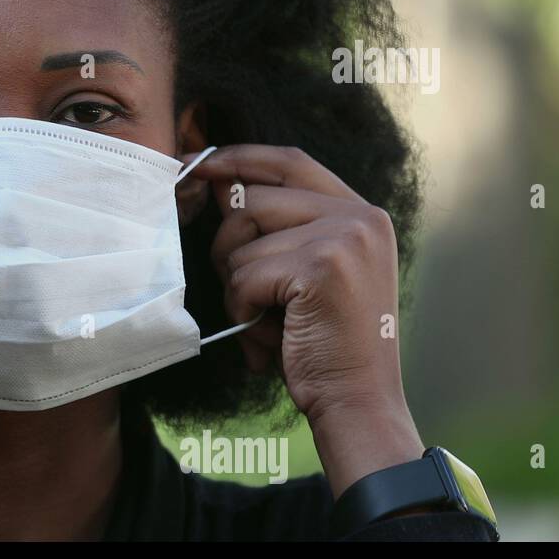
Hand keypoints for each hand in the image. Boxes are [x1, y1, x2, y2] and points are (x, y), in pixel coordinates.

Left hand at [185, 145, 423, 496]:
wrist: (357, 400)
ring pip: (242, 241)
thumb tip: (221, 184)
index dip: (239, 158)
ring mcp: (344, 237)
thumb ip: (275, 228)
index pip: (289, 161)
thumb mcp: (305, 272)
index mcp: (361, 213)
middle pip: (253, 200)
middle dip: (227, 247)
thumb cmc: (322, 343)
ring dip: (237, 286)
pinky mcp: (322, 265)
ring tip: (267, 319)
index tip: (196, 163)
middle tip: (244, 294)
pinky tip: (271, 332)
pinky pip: (245, 274)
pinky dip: (243, 308)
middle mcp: (360, 216)